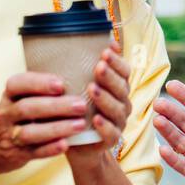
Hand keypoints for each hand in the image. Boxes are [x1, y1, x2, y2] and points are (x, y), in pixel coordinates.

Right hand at [0, 71, 85, 173]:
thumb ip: (41, 89)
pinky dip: (50, 149)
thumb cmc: (17, 115)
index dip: (39, 83)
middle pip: (27, 108)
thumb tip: (78, 76)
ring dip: (57, 128)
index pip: (17, 84)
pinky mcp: (18, 155)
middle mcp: (6, 114)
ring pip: (30, 132)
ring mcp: (11, 136)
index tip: (61, 84)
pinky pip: (34, 152)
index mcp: (9, 96)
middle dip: (56, 106)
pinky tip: (66, 144)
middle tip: (81, 105)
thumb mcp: (19, 98)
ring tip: (80, 125)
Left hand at [67, 40, 133, 171]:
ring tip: (92, 89)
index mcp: (117, 87)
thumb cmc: (75, 110)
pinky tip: (95, 119)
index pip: (123, 71)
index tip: (105, 50)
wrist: (76, 144)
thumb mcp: (75, 87)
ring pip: (118, 109)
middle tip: (98, 66)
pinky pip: (112, 133)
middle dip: (110, 76)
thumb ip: (76, 69)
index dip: (117, 61)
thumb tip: (61, 40)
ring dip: (106, 98)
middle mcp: (122, 103)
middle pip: (122, 88)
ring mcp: (118, 122)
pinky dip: (105, 126)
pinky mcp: (111, 140)